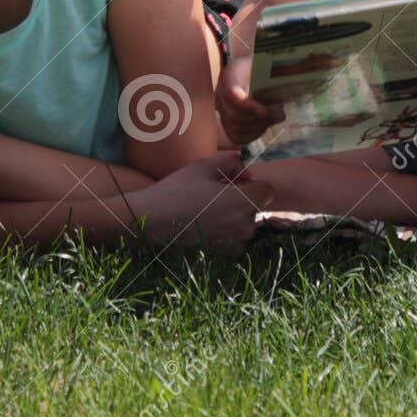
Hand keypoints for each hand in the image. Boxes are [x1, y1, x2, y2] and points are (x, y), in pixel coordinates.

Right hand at [128, 151, 272, 256]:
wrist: (149, 222)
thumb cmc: (176, 191)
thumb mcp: (202, 167)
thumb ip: (230, 160)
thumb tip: (244, 165)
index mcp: (242, 201)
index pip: (268, 191)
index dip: (252, 183)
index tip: (233, 182)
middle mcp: (244, 225)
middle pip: (256, 208)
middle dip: (241, 199)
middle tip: (213, 194)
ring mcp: (234, 243)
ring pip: (245, 224)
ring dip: (233, 216)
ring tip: (205, 209)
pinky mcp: (223, 256)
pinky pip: (233, 239)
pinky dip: (224, 232)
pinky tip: (202, 224)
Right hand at [216, 54, 285, 145]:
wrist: (253, 70)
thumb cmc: (264, 65)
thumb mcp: (270, 63)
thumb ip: (278, 71)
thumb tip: (291, 77)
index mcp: (231, 74)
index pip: (231, 94)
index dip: (248, 106)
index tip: (265, 112)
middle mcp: (221, 92)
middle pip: (234, 115)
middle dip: (259, 119)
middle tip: (279, 113)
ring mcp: (222, 109)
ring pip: (236, 128)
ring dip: (259, 127)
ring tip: (275, 117)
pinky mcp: (227, 122)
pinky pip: (236, 136)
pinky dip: (253, 134)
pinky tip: (265, 125)